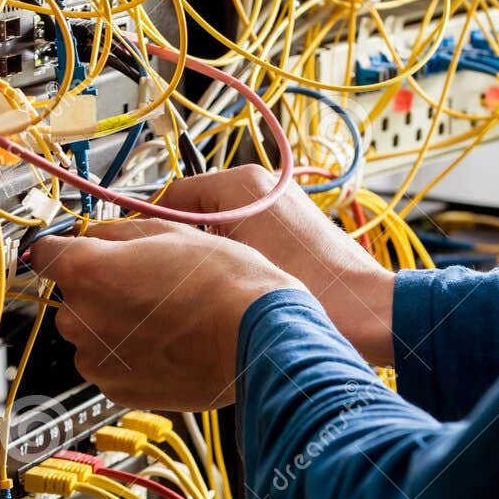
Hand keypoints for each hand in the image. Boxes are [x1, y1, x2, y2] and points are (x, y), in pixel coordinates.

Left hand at [26, 219, 303, 411]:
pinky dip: (128, 355)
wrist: (256, 337)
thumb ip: (117, 232)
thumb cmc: (223, 282)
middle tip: (146, 282)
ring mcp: (96, 359)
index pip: (45, 253)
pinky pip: (110, 364)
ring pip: (90, 333)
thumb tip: (95, 234)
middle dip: (98, 288)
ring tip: (163, 316)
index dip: (64, 248)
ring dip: (113, 324)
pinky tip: (166, 343)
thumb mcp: (170, 232)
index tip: (76, 250)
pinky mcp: (116, 390)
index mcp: (86, 270)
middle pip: (72, 297)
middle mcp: (80, 318)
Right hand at [158, 167, 396, 364]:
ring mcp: (279, 212)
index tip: (129, 255)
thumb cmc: (312, 290)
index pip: (170, 196)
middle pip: (193, 215)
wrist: (368, 315)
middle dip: (175, 247)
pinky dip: (229, 267)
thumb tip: (143, 247)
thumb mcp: (231, 265)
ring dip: (202, 261)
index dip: (145, 229)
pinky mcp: (292, 237)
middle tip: (155, 280)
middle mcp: (263, 189)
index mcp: (244, 183)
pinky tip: (224, 298)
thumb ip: (182, 250)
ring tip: (189, 293)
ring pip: (216, 234)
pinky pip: (242, 246)